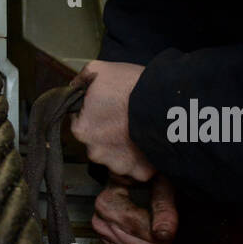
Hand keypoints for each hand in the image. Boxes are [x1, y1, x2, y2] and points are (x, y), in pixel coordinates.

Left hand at [69, 59, 154, 182]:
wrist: (166, 101)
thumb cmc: (132, 86)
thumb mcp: (100, 70)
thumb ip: (82, 80)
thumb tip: (76, 85)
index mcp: (82, 129)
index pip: (82, 121)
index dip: (96, 112)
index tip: (109, 106)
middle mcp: (96, 152)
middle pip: (99, 142)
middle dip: (110, 132)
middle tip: (126, 117)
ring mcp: (118, 165)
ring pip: (118, 157)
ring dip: (126, 147)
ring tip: (138, 129)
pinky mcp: (140, 173)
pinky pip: (138, 167)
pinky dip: (143, 158)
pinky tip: (148, 142)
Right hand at [92, 174, 177, 243]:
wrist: (134, 181)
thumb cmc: (146, 179)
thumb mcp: (160, 185)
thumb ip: (164, 207)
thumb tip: (163, 234)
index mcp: (108, 202)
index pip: (136, 227)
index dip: (159, 234)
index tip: (170, 233)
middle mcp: (101, 221)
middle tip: (171, 239)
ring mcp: (104, 237)